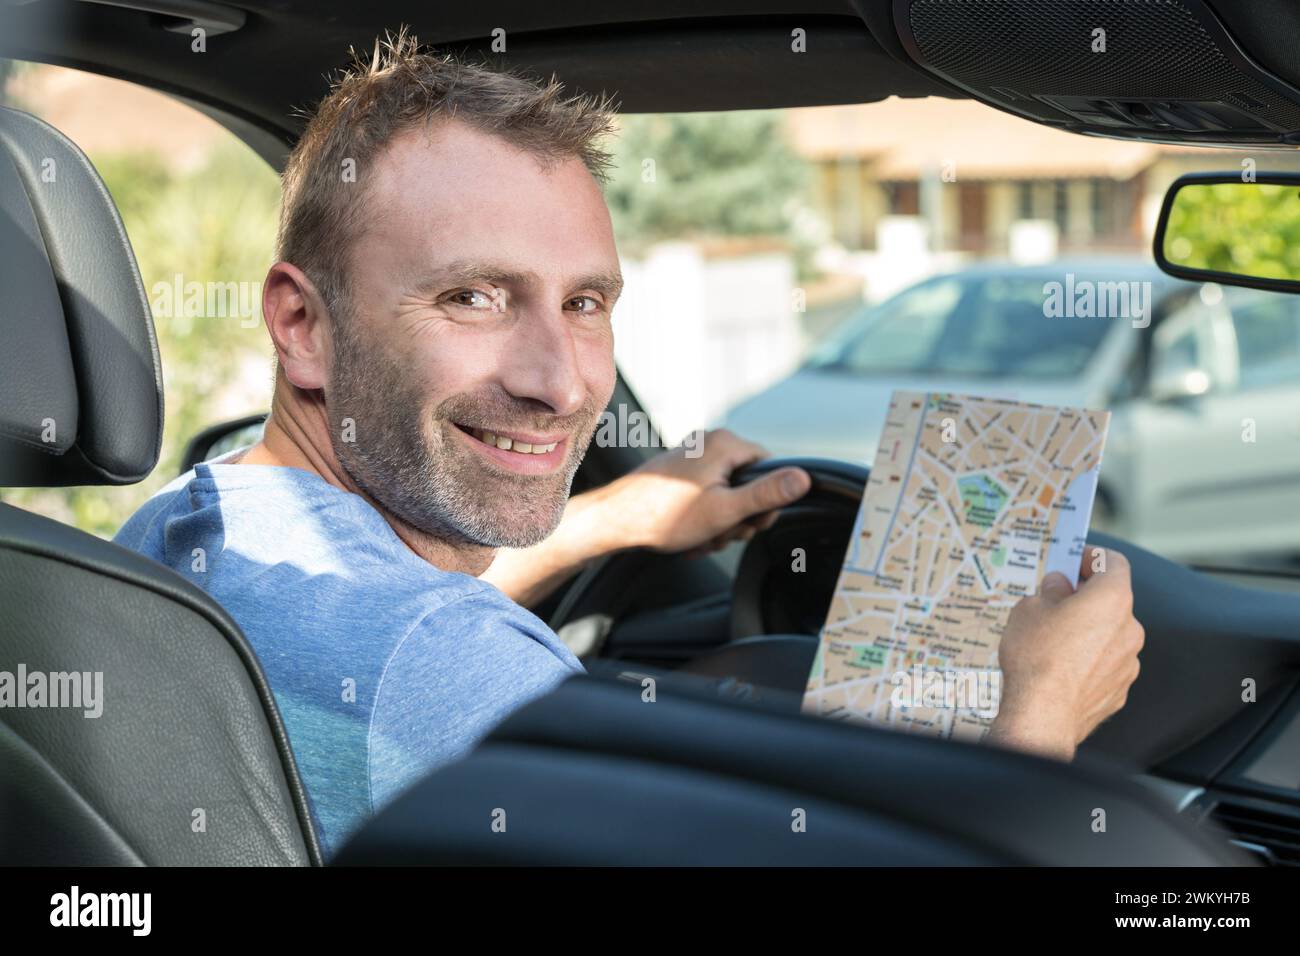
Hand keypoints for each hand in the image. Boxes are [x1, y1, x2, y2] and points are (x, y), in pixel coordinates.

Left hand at [602, 428, 810, 555]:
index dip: (767, 500)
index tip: (750, 522)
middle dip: (739, 516)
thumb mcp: (726, 510)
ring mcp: (694, 457)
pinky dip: (704, 518)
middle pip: (749, 483)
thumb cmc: (665, 516)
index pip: (771, 467)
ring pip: (728, 495)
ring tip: (702, 536)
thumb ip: (767, 494)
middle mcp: (710, 443)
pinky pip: (708, 496)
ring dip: (721, 523)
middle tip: (721, 533)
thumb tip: (803, 479)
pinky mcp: (682, 473)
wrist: (616, 521)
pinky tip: (691, 535)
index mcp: (725, 444)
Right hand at [987, 547, 1143, 760]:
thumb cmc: (1036, 658)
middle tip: (1054, 600)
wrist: (1042, 715)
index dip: (1091, 557)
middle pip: (1111, 601)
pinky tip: (1060, 667)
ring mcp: (1128, 661)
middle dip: (1084, 598)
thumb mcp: (1029, 608)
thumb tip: (1058, 587)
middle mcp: (1129, 628)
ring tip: (1052, 640)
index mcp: (1111, 599)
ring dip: (1086, 631)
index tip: (1073, 560)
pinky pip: (1105, 664)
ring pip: (1108, 634)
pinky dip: (1087, 660)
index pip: (1113, 563)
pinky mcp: (1120, 689)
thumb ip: (1050, 592)